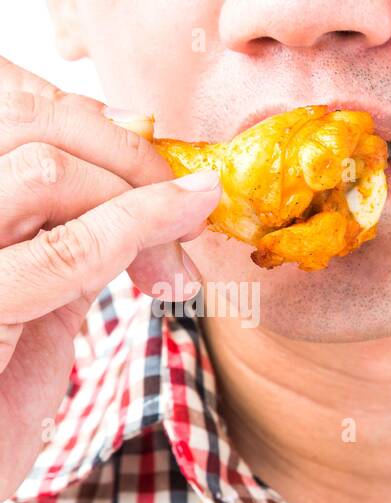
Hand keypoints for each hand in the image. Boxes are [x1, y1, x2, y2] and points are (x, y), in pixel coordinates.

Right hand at [0, 56, 219, 501]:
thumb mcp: (32, 317)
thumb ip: (71, 257)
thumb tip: (137, 213)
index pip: (21, 118)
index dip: (106, 135)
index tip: (170, 187)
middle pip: (36, 126)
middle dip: (130, 159)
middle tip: (190, 210)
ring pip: (46, 166)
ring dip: (137, 197)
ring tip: (177, 257)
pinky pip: (64, 250)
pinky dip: (135, 231)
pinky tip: (176, 247)